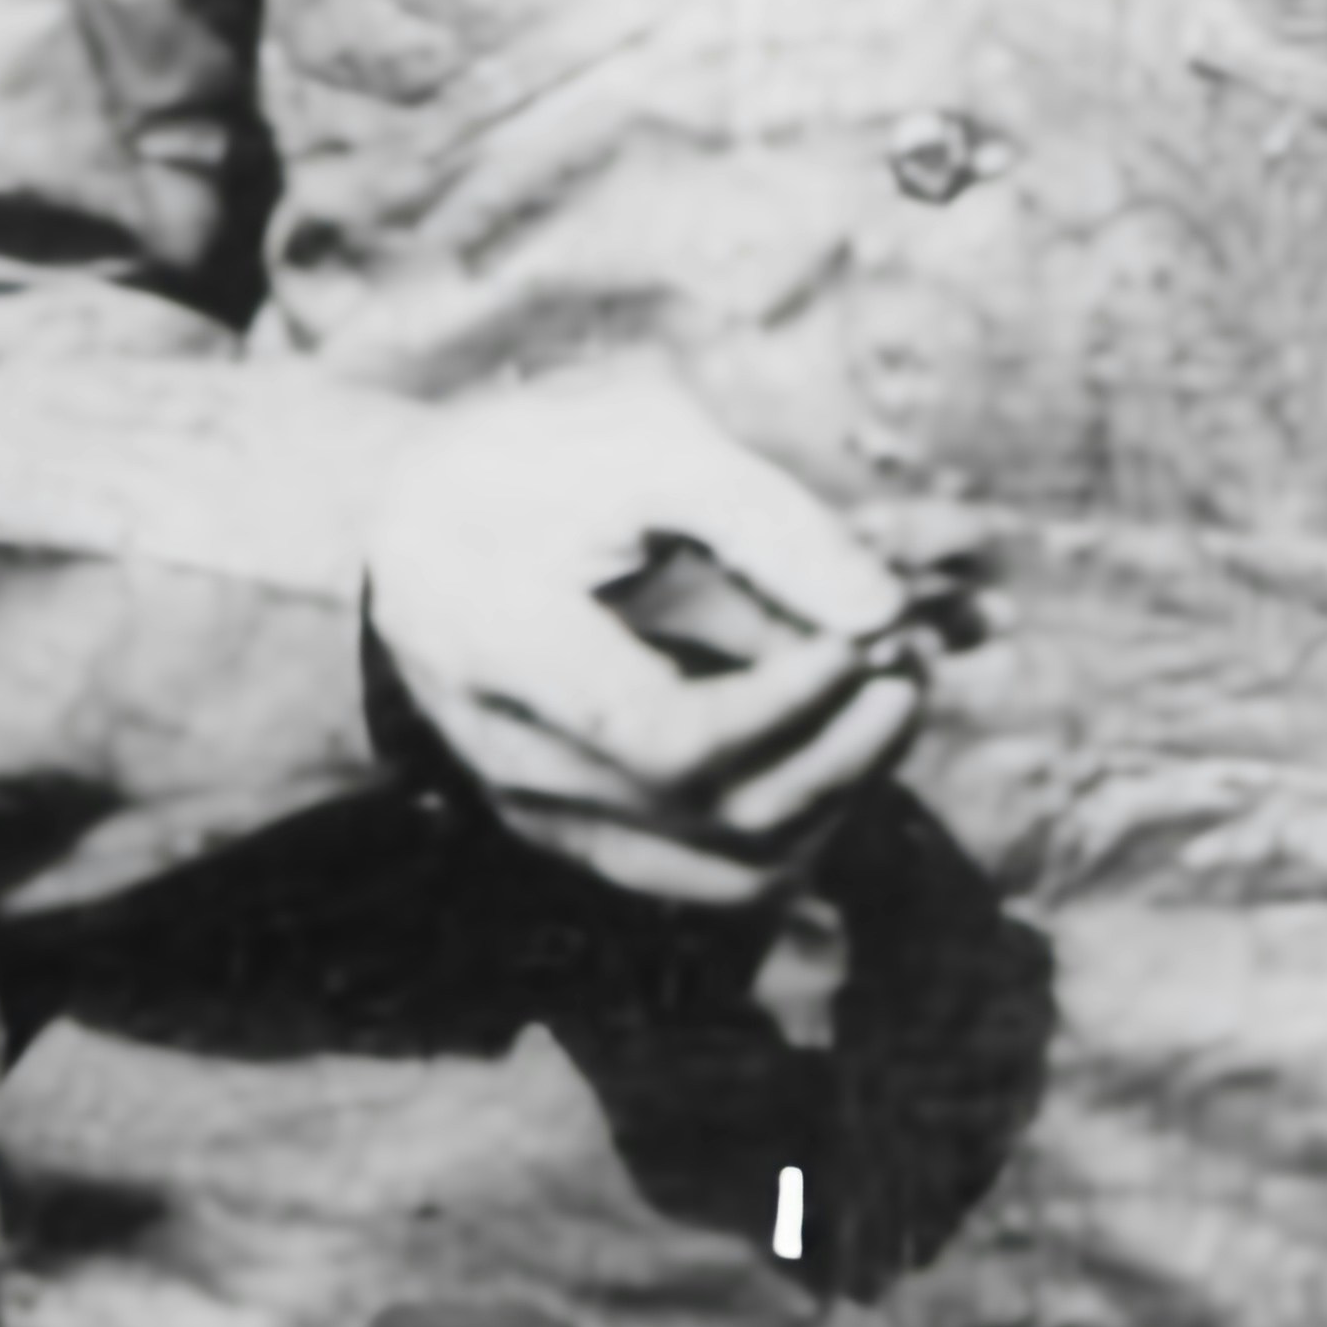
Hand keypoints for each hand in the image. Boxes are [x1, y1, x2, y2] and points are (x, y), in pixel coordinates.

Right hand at [360, 373, 947, 911]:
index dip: (794, 704)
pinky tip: (848, 747)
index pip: (672, 739)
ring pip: (729, 873)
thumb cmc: (539, 464)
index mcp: (504, 646)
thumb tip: (887, 614)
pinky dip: (804, 827)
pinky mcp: (582, 836)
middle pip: (716, 816)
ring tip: (894, 693)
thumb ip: (765, 522)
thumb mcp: (643, 445)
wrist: (413, 524)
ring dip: (842, 797)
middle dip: (847, 748)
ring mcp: (544, 814)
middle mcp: (512, 758)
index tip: (870, 631)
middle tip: (912, 659)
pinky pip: (713, 881)